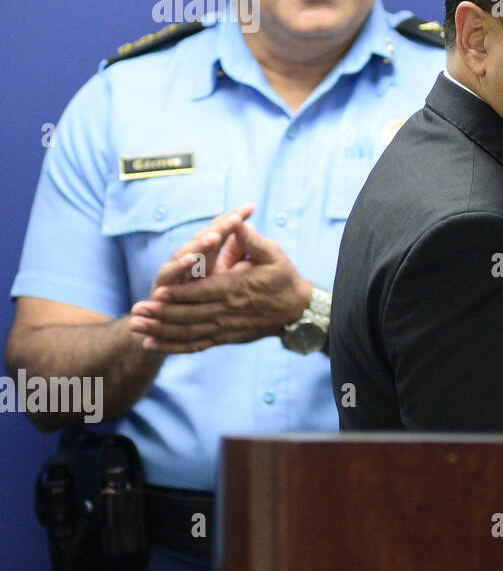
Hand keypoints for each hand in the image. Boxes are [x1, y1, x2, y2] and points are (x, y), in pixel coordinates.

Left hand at [131, 217, 311, 353]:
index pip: (203, 293)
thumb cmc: (284, 278)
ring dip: (161, 330)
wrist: (297, 311)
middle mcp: (228, 311)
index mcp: (236, 289)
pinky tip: (152, 344)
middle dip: (162, 314)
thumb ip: (253, 241)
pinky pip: (196, 345)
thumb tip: (238, 223)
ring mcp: (226, 327)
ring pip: (188, 332)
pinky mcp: (225, 338)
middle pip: (190, 316)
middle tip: (138, 310)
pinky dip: (173, 347)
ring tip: (137, 327)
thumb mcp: (274, 255)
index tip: (159, 291)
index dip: (181, 294)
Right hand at [148, 204, 254, 295]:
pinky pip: (169, 275)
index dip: (233, 220)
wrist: (175, 333)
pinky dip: (179, 266)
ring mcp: (175, 274)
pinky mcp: (162, 288)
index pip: (219, 233)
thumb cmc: (207, 302)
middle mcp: (190, 262)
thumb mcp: (231, 276)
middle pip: (202, 239)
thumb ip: (239, 252)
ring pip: (186, 253)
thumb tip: (248, 227)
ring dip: (200, 244)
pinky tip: (192, 259)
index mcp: (208, 257)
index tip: (250, 208)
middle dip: (219, 228)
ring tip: (216, 236)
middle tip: (236, 218)